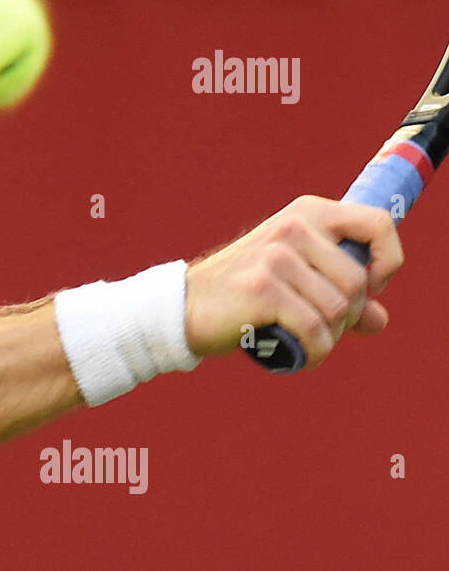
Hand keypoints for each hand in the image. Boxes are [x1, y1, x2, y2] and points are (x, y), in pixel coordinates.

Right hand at [184, 195, 403, 369]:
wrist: (182, 307)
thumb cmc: (242, 294)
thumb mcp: (293, 280)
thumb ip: (337, 293)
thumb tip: (379, 320)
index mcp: (307, 213)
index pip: (378, 224)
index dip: (388, 261)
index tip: (370, 288)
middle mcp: (293, 227)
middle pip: (358, 281)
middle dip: (349, 316)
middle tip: (324, 328)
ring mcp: (276, 256)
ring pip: (338, 309)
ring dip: (331, 337)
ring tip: (308, 341)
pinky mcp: (262, 288)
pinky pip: (314, 330)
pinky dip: (316, 352)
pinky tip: (302, 357)